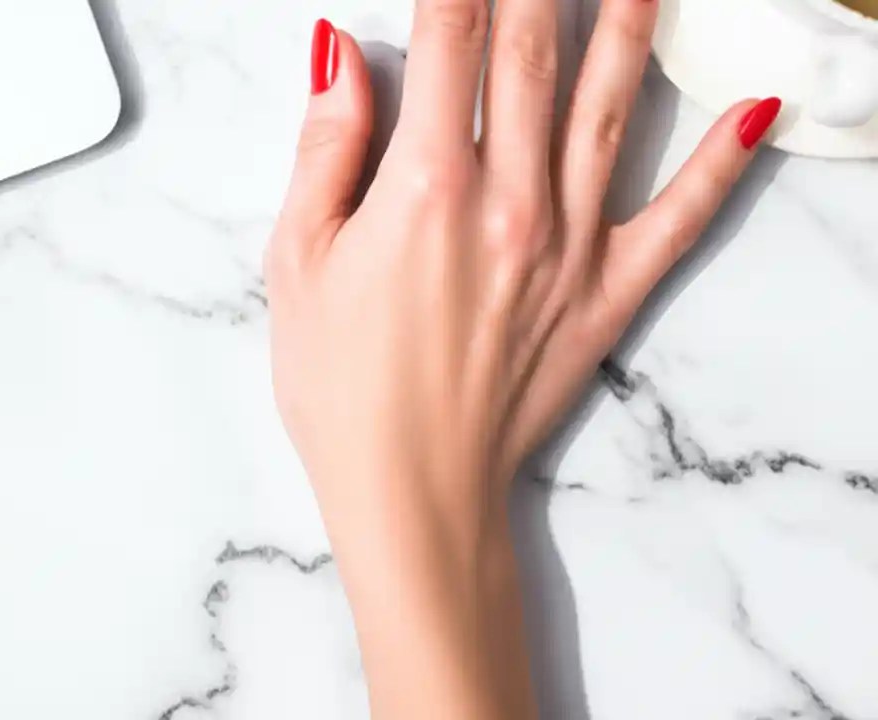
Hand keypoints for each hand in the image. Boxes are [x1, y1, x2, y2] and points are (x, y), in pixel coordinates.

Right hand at [268, 3, 777, 717]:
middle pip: (534, 53)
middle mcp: (508, 200)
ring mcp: (569, 243)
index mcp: (424, 186)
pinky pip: (681, 215)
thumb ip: (326, 147)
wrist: (411, 488)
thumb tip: (337, 52)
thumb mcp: (297, 260)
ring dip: (631, 26)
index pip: (449, 39)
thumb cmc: (341, 383)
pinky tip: (756, 108)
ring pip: (610, 108)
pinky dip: (723, 161)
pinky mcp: (609, 290)